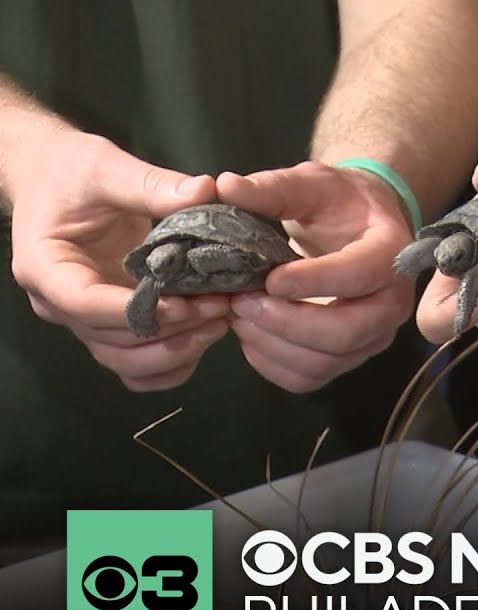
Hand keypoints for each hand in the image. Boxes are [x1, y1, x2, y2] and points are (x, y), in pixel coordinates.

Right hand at [8, 131, 227, 390]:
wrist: (54, 179)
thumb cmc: (70, 171)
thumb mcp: (105, 166)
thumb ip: (150, 183)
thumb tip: (207, 191)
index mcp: (45, 267)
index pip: (87, 304)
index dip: (141, 310)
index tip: (188, 302)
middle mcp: (59, 304)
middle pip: (113, 341)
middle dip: (172, 330)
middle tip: (222, 305)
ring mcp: (84, 320)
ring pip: (127, 363)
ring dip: (177, 351)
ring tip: (220, 320)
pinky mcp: (109, 325)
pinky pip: (137, 366)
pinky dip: (172, 363)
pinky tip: (204, 337)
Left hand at [216, 162, 415, 391]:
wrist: (362, 227)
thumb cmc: (339, 204)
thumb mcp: (311, 184)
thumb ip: (273, 188)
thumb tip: (225, 186)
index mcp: (391, 253)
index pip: (359, 275)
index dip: (313, 281)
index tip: (267, 279)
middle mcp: (392, 303)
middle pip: (345, 333)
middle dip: (285, 322)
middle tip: (241, 301)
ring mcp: (374, 336)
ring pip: (324, 362)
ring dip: (272, 345)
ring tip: (239, 315)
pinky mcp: (350, 356)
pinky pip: (310, 378)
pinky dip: (272, 364)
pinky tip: (251, 335)